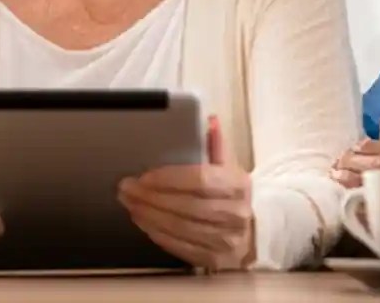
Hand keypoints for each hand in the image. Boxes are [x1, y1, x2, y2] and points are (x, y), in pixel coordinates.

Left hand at [118, 115, 254, 270]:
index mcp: (237, 185)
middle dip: (151, 197)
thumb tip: (209, 119)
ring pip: (180, 228)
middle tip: (126, 189)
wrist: (253, 232)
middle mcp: (234, 213)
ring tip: (129, 204)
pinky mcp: (214, 260)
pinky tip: (143, 222)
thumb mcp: (229, 167)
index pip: (200, 180)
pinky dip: (158, 234)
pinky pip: (181, 247)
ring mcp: (224, 240)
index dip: (169, 179)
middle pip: (186, 205)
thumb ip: (216, 144)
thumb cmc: (232, 194)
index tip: (144, 176)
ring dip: (150, 216)